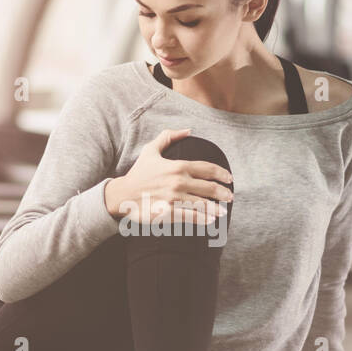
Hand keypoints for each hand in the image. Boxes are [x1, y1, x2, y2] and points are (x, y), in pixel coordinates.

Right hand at [104, 128, 232, 223]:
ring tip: (222, 211)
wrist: (122, 195)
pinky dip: (203, 219)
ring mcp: (174, 199)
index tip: (229, 179)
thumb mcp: (151, 150)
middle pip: (209, 188)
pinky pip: (191, 217)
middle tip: (229, 197)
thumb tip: (188, 130)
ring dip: (216, 208)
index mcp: (178, 166)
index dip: (222, 174)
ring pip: (203, 204)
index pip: (207, 169)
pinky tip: (210, 220)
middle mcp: (178, 182)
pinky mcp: (168, 213)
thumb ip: (168, 137)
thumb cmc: (138, 173)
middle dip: (223, 193)